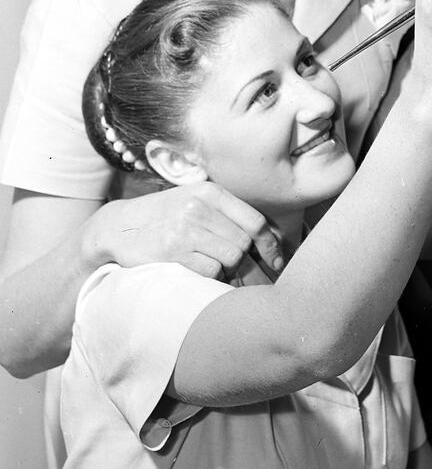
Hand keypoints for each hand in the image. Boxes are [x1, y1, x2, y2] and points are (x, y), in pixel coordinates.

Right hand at [84, 181, 285, 279]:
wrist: (119, 227)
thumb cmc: (166, 216)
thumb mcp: (196, 201)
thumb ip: (228, 214)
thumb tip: (272, 238)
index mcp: (210, 192)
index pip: (255, 221)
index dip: (270, 244)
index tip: (275, 260)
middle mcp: (199, 207)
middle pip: (244, 243)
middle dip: (246, 261)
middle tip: (241, 269)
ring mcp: (184, 230)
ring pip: (231, 258)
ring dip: (229, 270)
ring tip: (218, 268)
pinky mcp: (171, 252)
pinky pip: (210, 271)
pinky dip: (212, 277)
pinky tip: (201, 272)